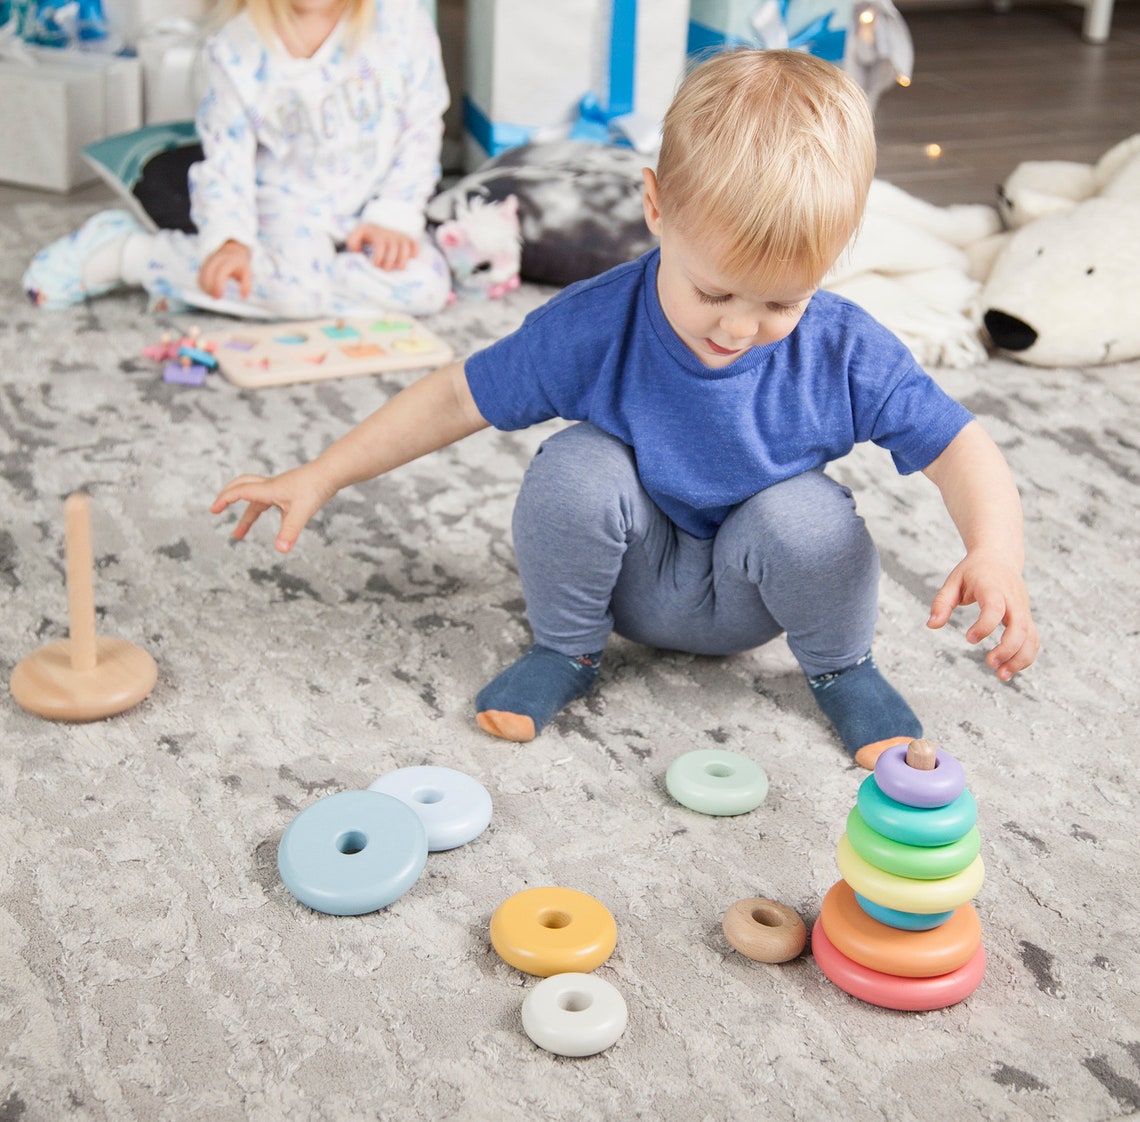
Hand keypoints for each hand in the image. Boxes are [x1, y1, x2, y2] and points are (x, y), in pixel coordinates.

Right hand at [199, 240, 252, 298]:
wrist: (231, 250)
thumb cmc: (240, 264)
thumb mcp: (247, 272)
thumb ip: (246, 284)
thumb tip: (244, 296)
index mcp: (228, 260)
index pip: (220, 272)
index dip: (218, 284)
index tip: (219, 296)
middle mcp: (216, 259)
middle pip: (208, 273)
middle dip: (209, 287)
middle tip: (216, 297)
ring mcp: (208, 261)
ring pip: (202, 275)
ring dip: (206, 287)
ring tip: (213, 295)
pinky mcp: (204, 265)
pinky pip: (200, 276)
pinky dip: (202, 285)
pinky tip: (209, 291)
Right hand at [210, 464, 335, 552]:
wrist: (331, 473)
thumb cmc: (316, 488)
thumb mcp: (301, 512)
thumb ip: (290, 531)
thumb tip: (280, 550)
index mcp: (268, 490)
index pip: (239, 492)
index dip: (225, 499)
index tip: (213, 510)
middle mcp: (270, 487)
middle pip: (241, 487)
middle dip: (227, 498)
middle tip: (216, 510)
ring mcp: (279, 488)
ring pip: (254, 498)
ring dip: (245, 515)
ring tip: (239, 535)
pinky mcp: (288, 491)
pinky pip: (268, 501)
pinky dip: (260, 512)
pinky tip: (270, 526)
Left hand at [345, 224, 418, 270]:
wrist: (377, 227)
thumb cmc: (366, 237)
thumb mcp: (356, 236)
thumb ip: (352, 241)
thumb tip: (357, 250)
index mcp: (377, 234)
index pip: (380, 245)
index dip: (378, 257)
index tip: (375, 265)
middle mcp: (390, 234)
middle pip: (393, 248)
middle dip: (390, 261)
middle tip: (386, 270)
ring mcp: (400, 236)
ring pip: (405, 246)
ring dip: (403, 258)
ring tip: (400, 268)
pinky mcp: (408, 240)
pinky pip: (415, 244)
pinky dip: (415, 252)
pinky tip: (411, 259)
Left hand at [927, 550, 1038, 680]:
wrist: (999, 558)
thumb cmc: (972, 571)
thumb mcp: (953, 581)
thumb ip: (942, 603)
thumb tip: (931, 626)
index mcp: (993, 588)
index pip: (995, 609)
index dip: (984, 626)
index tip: (969, 639)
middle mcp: (1013, 600)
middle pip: (1020, 626)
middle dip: (1008, 648)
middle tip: (989, 663)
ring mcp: (1023, 610)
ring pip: (1031, 636)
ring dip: (1020, 659)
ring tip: (1001, 676)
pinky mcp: (1026, 618)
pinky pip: (1033, 639)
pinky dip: (1025, 656)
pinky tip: (1008, 669)